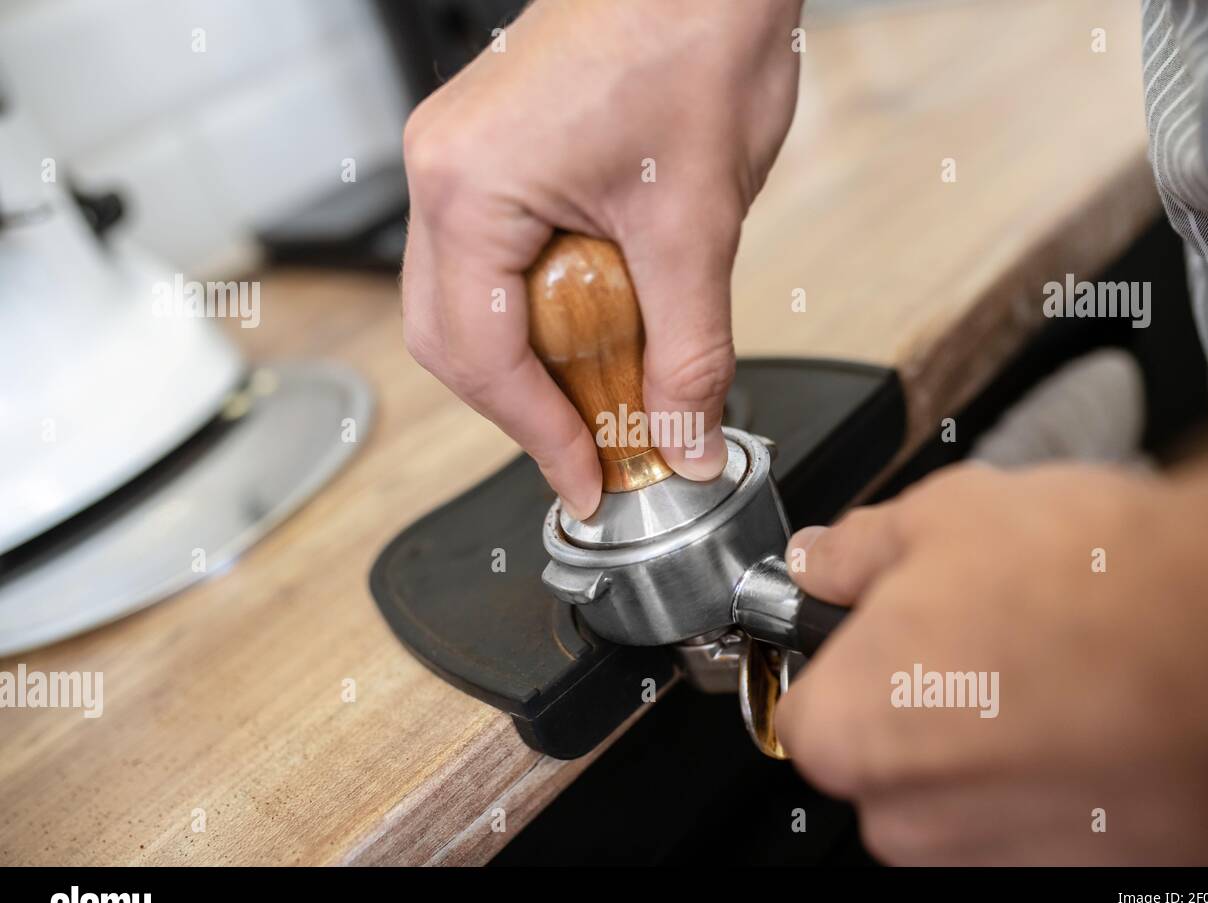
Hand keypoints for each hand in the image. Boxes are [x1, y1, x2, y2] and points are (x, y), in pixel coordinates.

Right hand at [401, 0, 803, 516]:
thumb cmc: (693, 36)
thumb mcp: (697, 225)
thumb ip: (691, 352)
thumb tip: (686, 441)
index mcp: (468, 185)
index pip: (482, 356)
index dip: (538, 436)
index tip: (589, 483)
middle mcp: (441, 169)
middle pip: (452, 340)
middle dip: (525, 408)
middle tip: (595, 450)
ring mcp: (457, 157)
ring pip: (466, 304)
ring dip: (532, 363)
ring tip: (604, 395)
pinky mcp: (490, 152)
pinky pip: (489, 261)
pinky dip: (539, 312)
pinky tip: (595, 327)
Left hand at [776, 461, 1207, 863]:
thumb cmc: (1095, 587)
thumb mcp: (941, 518)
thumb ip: (855, 552)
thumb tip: (823, 559)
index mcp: (847, 732)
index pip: (810, 706)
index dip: (852, 659)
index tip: (889, 633)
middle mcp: (909, 821)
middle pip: (890, 761)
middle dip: (927, 705)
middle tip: (988, 640)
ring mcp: (997, 861)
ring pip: (972, 799)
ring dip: (1001, 747)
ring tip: (1059, 672)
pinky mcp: (1081, 879)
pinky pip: (1047, 826)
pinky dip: (1064, 783)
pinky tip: (1102, 718)